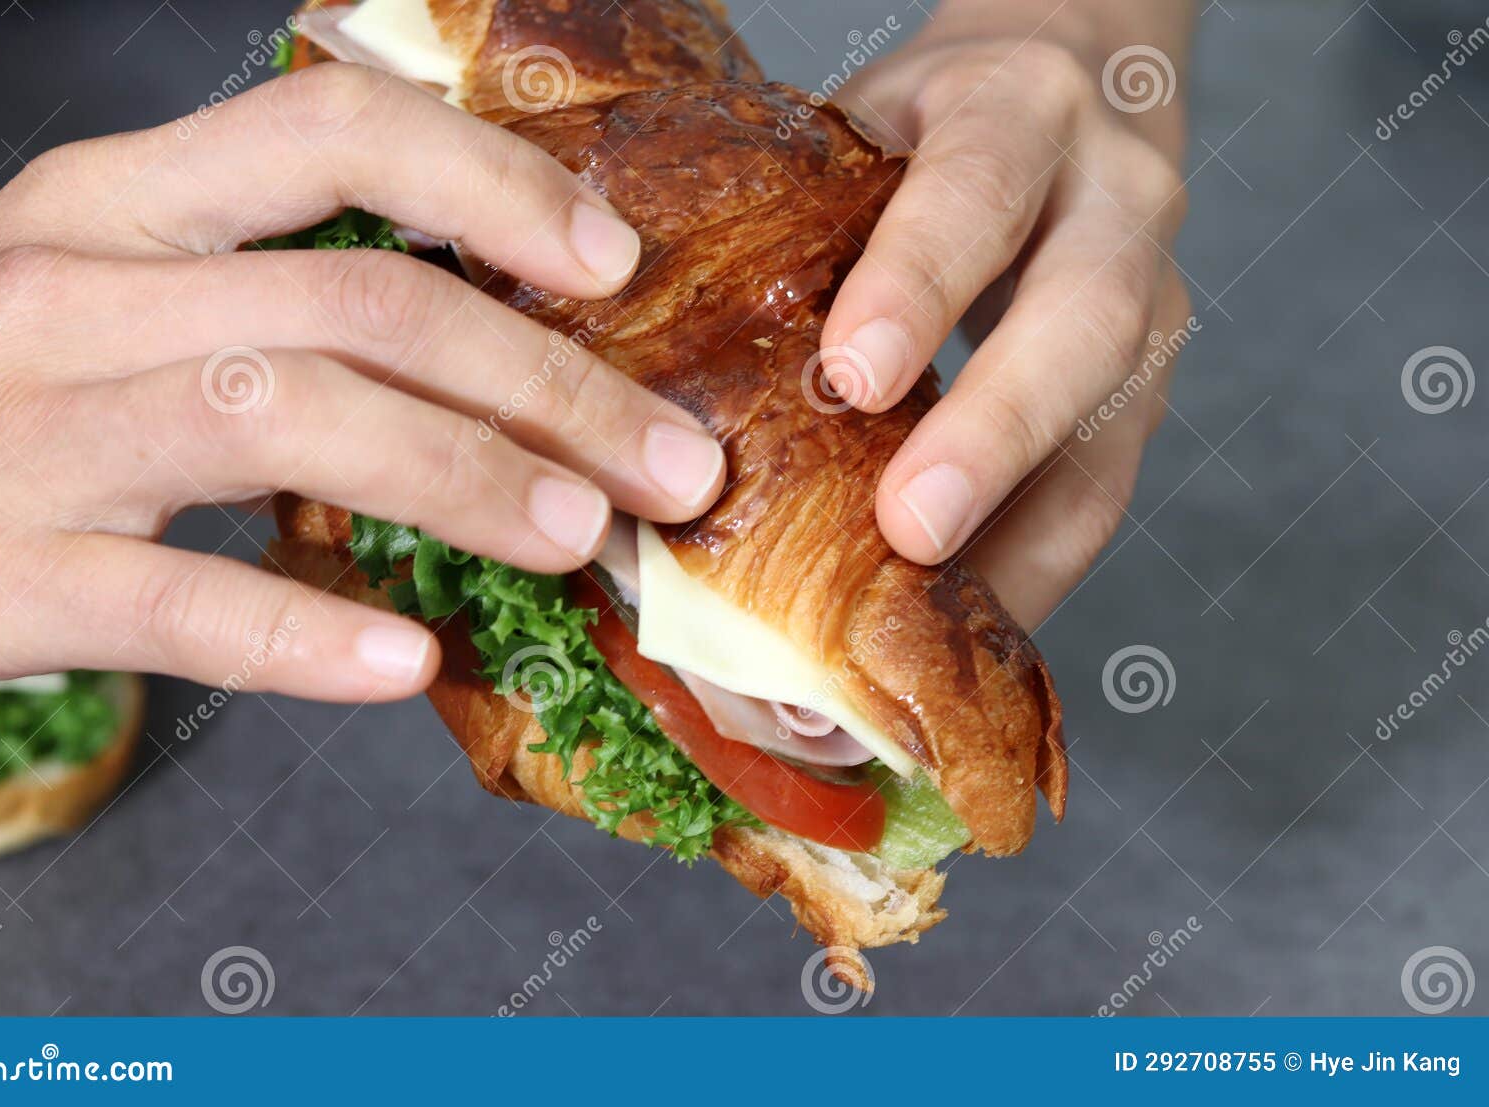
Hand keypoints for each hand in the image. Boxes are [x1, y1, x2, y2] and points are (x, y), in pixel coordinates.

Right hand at [0, 63, 725, 702]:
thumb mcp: (97, 294)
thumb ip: (262, 291)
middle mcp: (72, 289)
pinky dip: (301, 636)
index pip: (329, 131)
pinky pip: (174, 599)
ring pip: (284, 419)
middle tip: (669, 461)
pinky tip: (404, 662)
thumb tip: (485, 349)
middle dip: (542, 378)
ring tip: (576, 532)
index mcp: (116, 205)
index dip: (490, 185)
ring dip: (458, 473)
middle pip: (356, 299)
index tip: (612, 261)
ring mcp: (25, 430)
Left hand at [823, 20, 1192, 629]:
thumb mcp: (865, 125)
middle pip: (1084, 321)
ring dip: (1019, 537)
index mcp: (1020, 108)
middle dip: (996, 433)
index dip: (919, 284)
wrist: (1069, 85)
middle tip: (909, 526)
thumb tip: (663, 375)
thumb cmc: (931, 123)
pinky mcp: (1145, 390)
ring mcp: (1152, 301)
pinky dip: (1030, 572)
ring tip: (930, 630)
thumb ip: (802, 214)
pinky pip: (1100, 496)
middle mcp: (1113, 201)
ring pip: (1112, 430)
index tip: (852, 377)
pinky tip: (955, 632)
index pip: (977, 188)